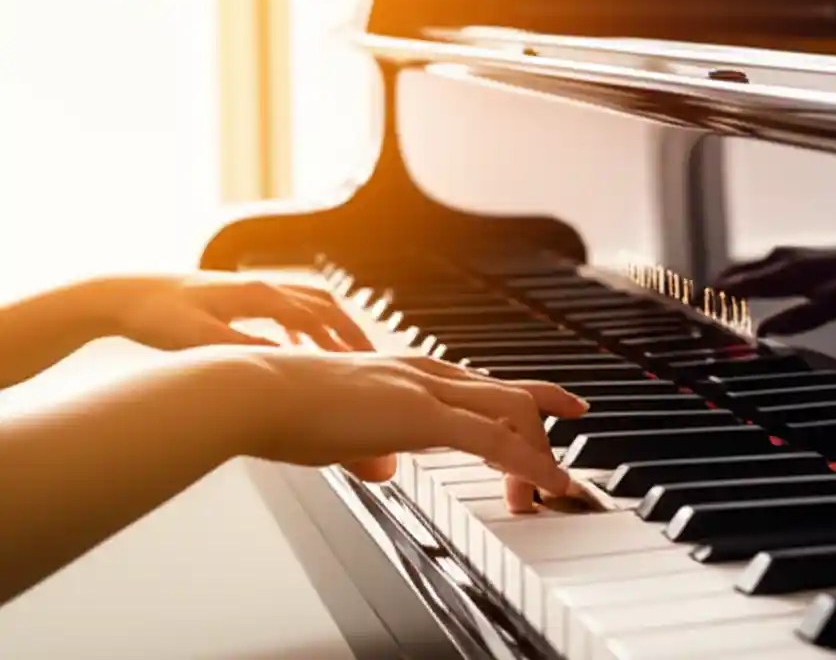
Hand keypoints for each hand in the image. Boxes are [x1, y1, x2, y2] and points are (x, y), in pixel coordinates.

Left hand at [104, 273, 371, 351]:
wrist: (122, 295)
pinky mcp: (239, 298)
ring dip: (330, 328)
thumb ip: (247, 350)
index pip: (321, 316)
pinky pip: (287, 309)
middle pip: (324, 304)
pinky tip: (298, 348)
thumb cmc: (155, 316)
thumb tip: (288, 363)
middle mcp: (262, 287)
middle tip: (373, 359)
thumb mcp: (201, 339)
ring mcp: (251, 289)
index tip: (370, 363)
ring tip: (345, 356)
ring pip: (308, 303)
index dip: (348, 340)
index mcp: (260, 296)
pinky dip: (304, 327)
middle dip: (351, 332)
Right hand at [220, 349, 589, 511]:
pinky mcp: (423, 415)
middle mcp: (427, 373)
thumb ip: (371, 447)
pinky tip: (546, 482)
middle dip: (544, 428)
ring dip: (538, 453)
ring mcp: (427, 389)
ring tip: (550, 486)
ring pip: (513, 412)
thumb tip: (385, 468)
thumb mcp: (342, 431)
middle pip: (511, 393)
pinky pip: (495, 440)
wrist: (255, 390)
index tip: (553, 411)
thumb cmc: (285, 410)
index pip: (483, 383)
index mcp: (409, 372)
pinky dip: (530, 463)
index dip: (524, 400)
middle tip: (556, 466)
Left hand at [714, 248, 835, 358]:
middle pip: (788, 263)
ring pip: (806, 275)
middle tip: (705, 287)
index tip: (718, 284)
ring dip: (761, 285)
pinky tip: (776, 329)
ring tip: (724, 297)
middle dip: (744, 275)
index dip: (754, 271)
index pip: (793, 263)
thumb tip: (817, 316)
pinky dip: (804, 314)